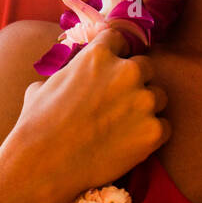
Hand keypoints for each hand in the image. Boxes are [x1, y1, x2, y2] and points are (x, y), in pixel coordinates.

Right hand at [5, 28, 169, 202]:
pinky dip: (151, 133)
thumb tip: (70, 76)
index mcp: (99, 55)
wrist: (45, 163)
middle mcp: (127, 72)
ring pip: (157, 96)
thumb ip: (69, 74)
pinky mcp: (154, 131)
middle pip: (145, 67)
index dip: (114, 54)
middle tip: (118, 102)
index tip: (110, 67)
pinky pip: (164, 126)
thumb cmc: (37, 124)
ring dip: (145, 107)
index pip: (118, 39)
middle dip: (134, 81)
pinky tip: (130, 142)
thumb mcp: (45, 84)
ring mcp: (143, 101)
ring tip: (124, 125)